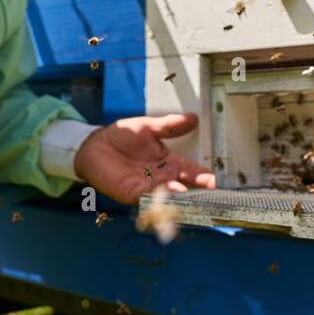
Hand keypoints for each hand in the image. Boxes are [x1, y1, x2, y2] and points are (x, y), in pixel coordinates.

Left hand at [73, 113, 214, 204]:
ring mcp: (148, 188)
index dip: (205, 176)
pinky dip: (157, 196)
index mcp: (170, 164)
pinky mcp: (132, 193)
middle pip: (185, 188)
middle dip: (198, 193)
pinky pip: (147, 196)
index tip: (218, 180)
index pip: (192, 172)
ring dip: (180, 197)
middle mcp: (163, 179)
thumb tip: (194, 117)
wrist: (95, 144)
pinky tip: (166, 194)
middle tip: (213, 195)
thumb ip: (171, 125)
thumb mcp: (149, 128)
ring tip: (192, 197)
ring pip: (168, 196)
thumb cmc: (123, 136)